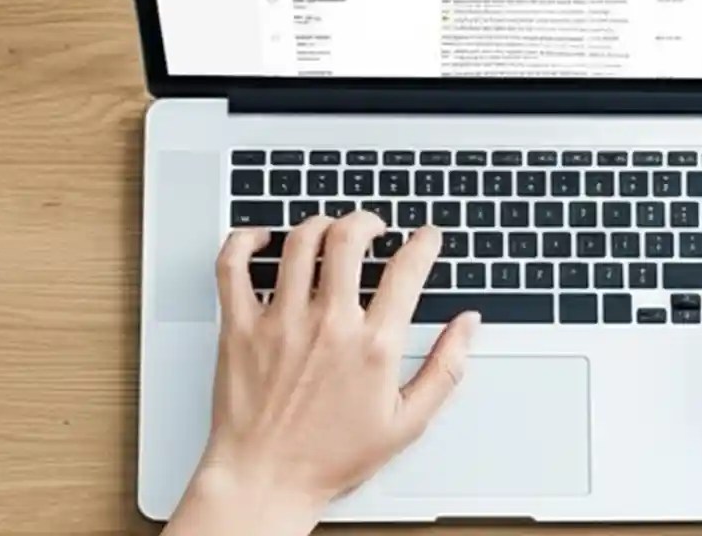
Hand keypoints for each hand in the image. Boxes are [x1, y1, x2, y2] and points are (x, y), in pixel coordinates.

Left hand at [164, 215, 480, 535]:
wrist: (265, 480)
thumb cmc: (330, 458)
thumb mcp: (407, 422)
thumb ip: (445, 368)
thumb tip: (467, 326)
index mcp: (374, 346)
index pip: (407, 269)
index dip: (424, 243)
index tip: (426, 237)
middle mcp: (328, 325)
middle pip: (350, 238)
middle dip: (368, 221)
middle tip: (373, 227)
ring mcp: (280, 322)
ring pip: (300, 242)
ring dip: (320, 224)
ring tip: (328, 231)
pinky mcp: (239, 327)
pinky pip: (234, 265)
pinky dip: (246, 240)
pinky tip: (263, 239)